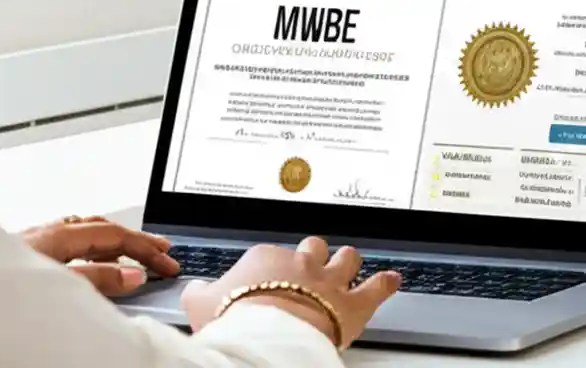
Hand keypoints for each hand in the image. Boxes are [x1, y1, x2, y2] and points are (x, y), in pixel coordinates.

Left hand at [22, 216, 180, 295]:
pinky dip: (90, 247)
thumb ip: (97, 279)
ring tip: (133, 253)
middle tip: (162, 252)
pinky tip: (90, 260)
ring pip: (83, 232)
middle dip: (134, 239)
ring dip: (112, 241)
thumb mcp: (59, 286)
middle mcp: (44, 232)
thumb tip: (130, 273)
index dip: (145, 247)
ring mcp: (33, 241)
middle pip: (101, 227)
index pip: (114, 235)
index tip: (167, 262)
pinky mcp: (22, 254)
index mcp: (56, 235)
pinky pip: (67, 242)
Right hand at [181, 236, 400, 349]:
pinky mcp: (351, 305)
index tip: (270, 276)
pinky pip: (376, 287)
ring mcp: (328, 281)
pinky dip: (385, 283)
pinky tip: (392, 279)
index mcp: (265, 260)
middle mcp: (300, 263)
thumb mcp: (201, 304)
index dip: (273, 267)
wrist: (266, 337)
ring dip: (348, 261)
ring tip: (350, 261)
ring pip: (346, 258)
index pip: (271, 254)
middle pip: (313, 247)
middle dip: (315, 254)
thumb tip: (193, 289)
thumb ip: (198, 293)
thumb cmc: (236, 320)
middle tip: (314, 261)